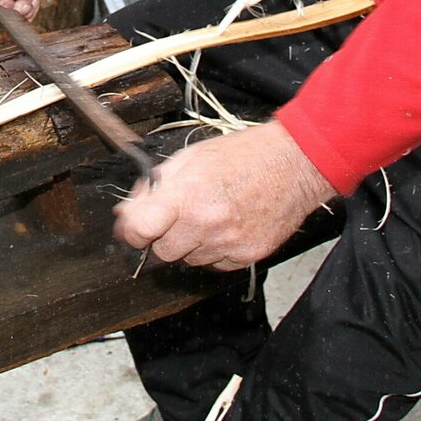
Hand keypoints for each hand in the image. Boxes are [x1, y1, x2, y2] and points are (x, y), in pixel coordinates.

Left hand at [114, 122, 336, 270]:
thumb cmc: (242, 155)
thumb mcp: (191, 158)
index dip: (130, 231)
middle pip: (162, 252)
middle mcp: (206, 223)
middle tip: (177, 216)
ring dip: (190, 244)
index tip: (132, 227)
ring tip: (208, 216)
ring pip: (189, 260)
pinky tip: (226, 227)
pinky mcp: (247, 256)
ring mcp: (228, 243)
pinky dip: (214, 251)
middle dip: (162, 236)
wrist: (293, 165)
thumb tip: (127, 211)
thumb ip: (155, 186)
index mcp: (187, 195)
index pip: (139, 230)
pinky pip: (215, 264)